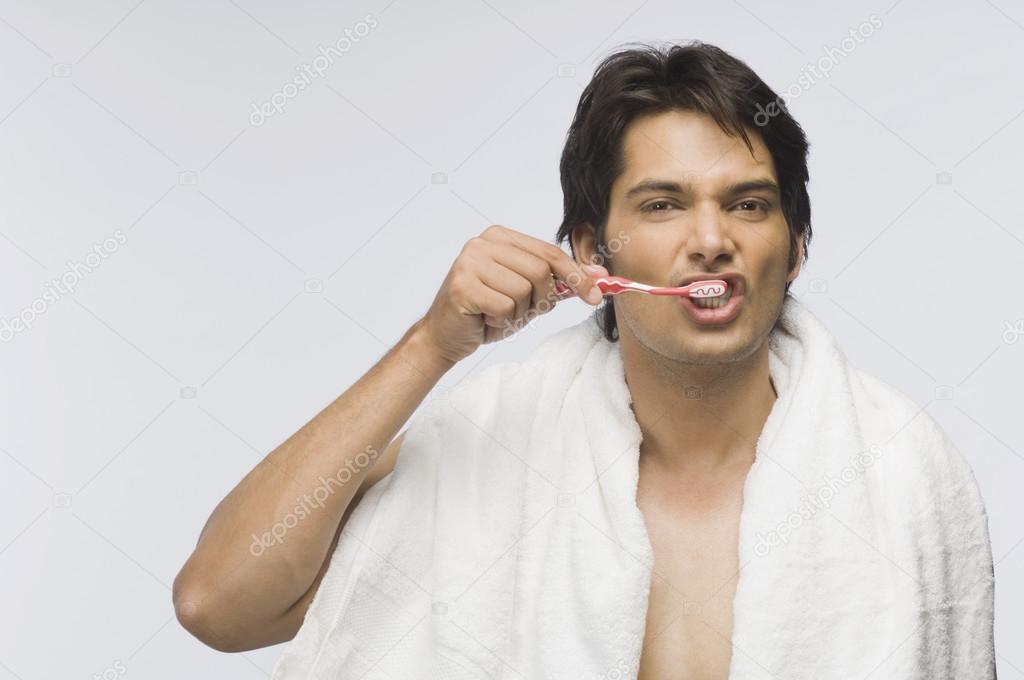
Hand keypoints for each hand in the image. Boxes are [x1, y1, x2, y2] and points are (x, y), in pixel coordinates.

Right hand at [415, 225, 605, 364]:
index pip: (550, 252)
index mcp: (500, 237)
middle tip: (522, 312)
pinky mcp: (462, 284)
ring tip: (497, 314)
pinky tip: (485, 319)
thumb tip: (599, 276)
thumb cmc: (486, 313)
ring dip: (518, 313)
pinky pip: (506, 306)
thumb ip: (558, 283)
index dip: (576, 275)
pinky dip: (502, 321)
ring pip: (525, 290)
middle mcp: (483, 243)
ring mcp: (470, 261)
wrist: (445, 335)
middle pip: (541, 270)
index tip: (595, 295)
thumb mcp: (528, 295)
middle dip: (542, 299)